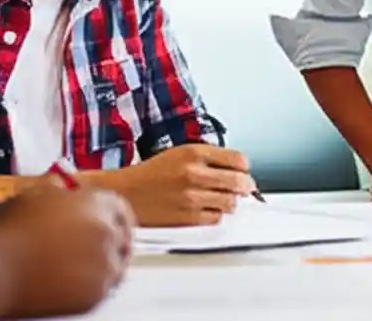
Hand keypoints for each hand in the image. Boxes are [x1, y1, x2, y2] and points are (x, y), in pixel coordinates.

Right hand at [0, 187, 133, 318]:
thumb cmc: (7, 232)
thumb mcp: (35, 195)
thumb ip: (60, 190)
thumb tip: (64, 190)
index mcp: (96, 203)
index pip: (120, 207)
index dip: (112, 214)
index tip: (111, 221)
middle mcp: (106, 231)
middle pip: (121, 234)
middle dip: (109, 238)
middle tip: (94, 245)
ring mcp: (104, 264)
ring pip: (117, 262)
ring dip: (104, 261)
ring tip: (79, 264)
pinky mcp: (95, 293)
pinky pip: (105, 286)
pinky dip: (94, 283)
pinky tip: (73, 279)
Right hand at [110, 144, 255, 225]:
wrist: (125, 193)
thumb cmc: (151, 174)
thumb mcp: (180, 154)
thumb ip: (208, 159)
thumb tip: (238, 169)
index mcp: (193, 153)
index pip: (238, 160)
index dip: (244, 167)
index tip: (243, 170)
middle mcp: (194, 173)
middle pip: (239, 182)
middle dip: (245, 186)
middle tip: (244, 188)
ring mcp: (191, 197)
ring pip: (231, 202)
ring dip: (231, 202)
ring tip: (223, 199)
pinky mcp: (187, 218)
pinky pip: (216, 218)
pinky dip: (216, 215)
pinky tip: (207, 209)